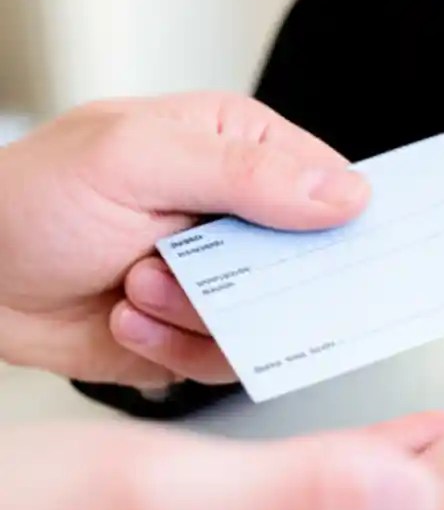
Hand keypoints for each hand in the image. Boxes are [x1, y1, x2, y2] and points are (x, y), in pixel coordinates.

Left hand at [0, 92, 368, 388]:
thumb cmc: (29, 201)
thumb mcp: (137, 161)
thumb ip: (246, 173)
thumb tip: (345, 193)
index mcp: (237, 149)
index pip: (329, 184)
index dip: (344, 221)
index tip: (342, 251)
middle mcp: (238, 216)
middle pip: (312, 263)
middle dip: (258, 281)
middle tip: (211, 275)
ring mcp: (222, 279)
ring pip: (272, 320)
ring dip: (199, 315)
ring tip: (137, 284)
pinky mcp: (199, 332)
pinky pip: (227, 359)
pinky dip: (173, 347)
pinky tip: (129, 316)